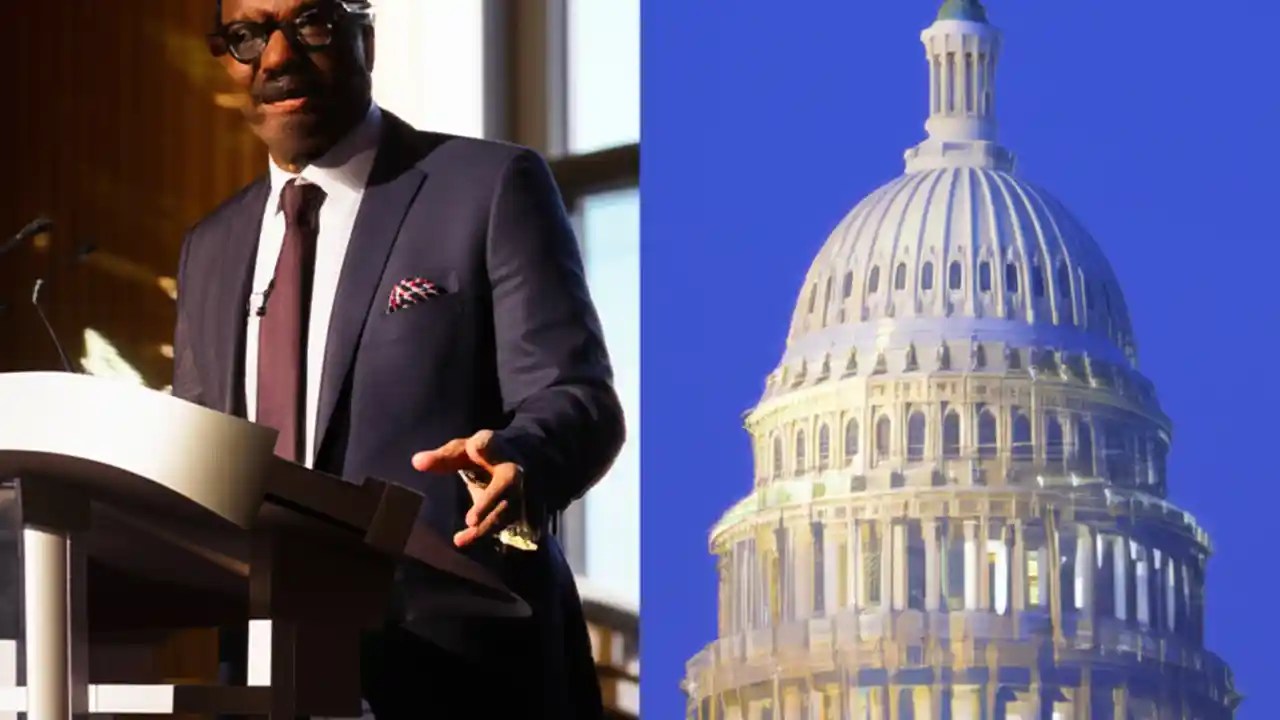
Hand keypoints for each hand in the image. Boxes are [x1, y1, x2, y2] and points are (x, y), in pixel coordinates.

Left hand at [412, 429, 521, 547]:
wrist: (520, 459)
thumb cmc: (483, 456)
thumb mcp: (463, 451)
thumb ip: (443, 458)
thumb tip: (416, 462)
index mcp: (496, 448)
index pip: (491, 443)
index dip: (485, 445)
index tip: (477, 446)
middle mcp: (512, 469)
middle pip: (504, 485)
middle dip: (489, 502)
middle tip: (470, 520)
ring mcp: (518, 490)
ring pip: (506, 509)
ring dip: (485, 526)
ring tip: (461, 539)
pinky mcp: (518, 507)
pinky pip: (502, 522)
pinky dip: (482, 533)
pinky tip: (463, 540)